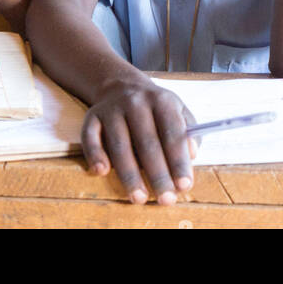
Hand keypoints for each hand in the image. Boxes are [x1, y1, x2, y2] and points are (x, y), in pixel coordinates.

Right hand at [83, 76, 197, 204]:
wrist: (120, 84)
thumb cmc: (155, 108)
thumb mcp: (178, 110)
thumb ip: (189, 132)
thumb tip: (192, 154)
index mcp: (162, 101)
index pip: (172, 133)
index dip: (178, 161)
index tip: (183, 186)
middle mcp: (136, 102)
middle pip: (146, 142)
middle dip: (157, 174)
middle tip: (165, 199)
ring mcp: (112, 109)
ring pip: (119, 145)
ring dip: (129, 174)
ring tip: (139, 198)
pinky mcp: (92, 116)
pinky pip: (90, 137)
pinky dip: (95, 154)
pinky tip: (101, 172)